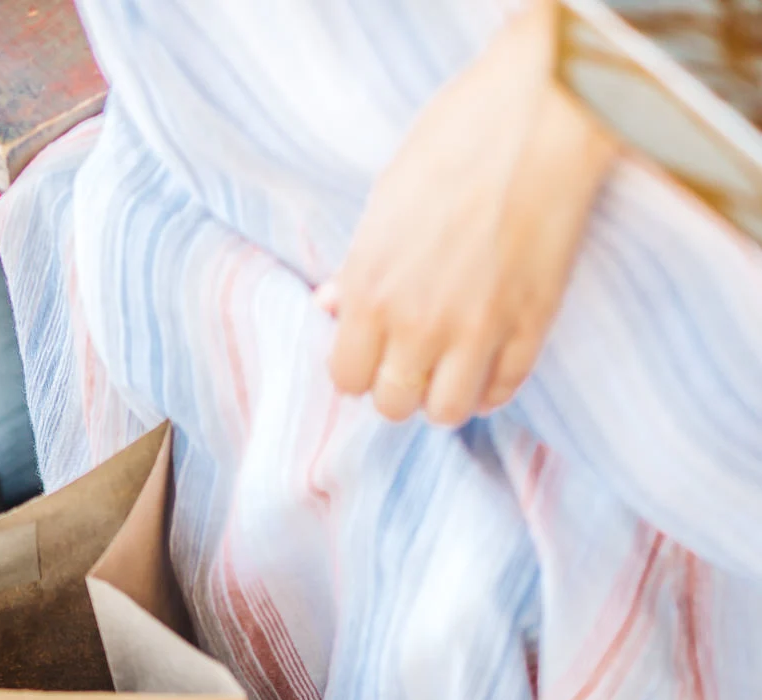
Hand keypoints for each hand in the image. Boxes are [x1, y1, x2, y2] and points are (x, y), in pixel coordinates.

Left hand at [318, 2, 616, 425]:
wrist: (542, 112)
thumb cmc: (456, 140)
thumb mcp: (386, 199)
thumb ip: (358, 267)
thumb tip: (330, 306)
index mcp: (373, 291)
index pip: (347, 379)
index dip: (359, 368)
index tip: (375, 350)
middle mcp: (419, 323)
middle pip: (393, 404)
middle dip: (399, 385)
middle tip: (414, 357)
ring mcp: (478, 330)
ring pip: (447, 412)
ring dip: (446, 395)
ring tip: (452, 365)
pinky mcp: (530, 326)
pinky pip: (503, 390)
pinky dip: (493, 385)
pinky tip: (490, 361)